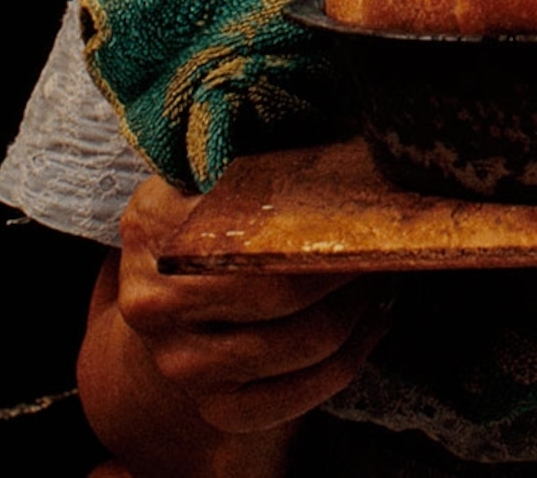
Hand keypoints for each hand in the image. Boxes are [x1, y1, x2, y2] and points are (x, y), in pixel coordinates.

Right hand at [104, 175, 395, 438]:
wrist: (164, 301)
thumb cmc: (210, 221)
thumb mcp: (213, 174)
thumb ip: (255, 151)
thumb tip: (343, 126)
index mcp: (151, 227)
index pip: (250, 229)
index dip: (319, 222)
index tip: (362, 207)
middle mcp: (153, 304)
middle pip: (282, 291)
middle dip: (350, 267)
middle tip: (386, 241)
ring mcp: (180, 366)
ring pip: (305, 344)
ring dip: (363, 310)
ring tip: (382, 276)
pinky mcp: (217, 409)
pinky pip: (306, 393)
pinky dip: (353, 357)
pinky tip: (371, 323)